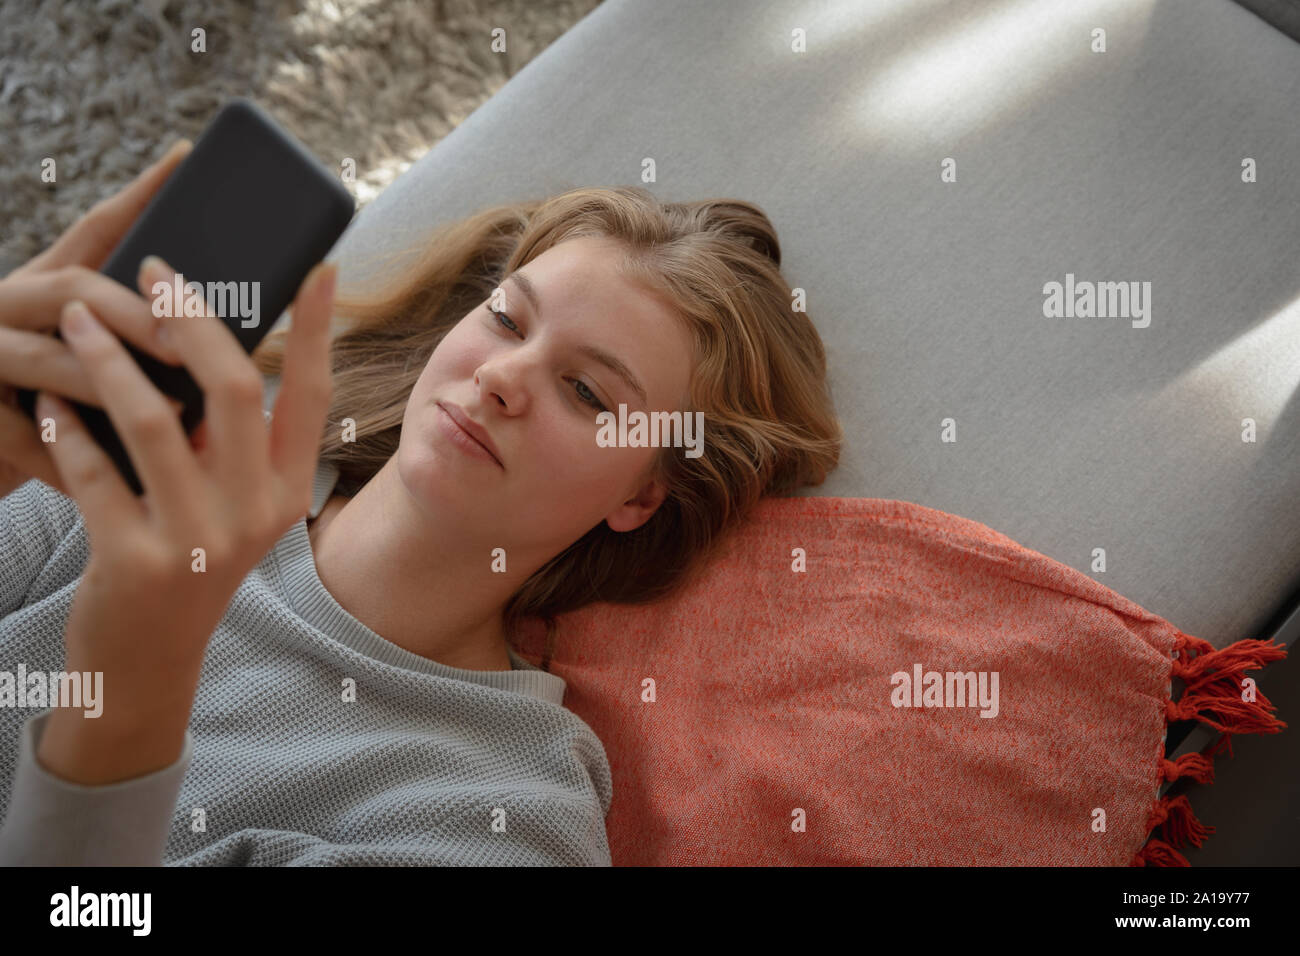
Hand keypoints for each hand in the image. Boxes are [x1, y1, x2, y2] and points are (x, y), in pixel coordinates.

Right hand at [0, 139, 192, 498]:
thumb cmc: (52, 415)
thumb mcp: (92, 367)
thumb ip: (136, 343)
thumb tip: (221, 340)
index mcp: (48, 289)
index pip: (96, 228)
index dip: (140, 194)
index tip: (189, 158)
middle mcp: (9, 304)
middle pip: (74, 287)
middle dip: (137, 314)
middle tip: (190, 343)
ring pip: (42, 356)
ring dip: (108, 384)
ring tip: (167, 409)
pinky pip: (16, 433)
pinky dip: (64, 455)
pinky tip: (104, 475)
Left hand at [32, 255, 336, 783]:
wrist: (146, 660)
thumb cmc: (186, 563)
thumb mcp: (230, 509)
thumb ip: (234, 446)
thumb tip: (212, 352)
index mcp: (287, 492)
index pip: (311, 395)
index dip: (314, 330)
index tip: (318, 271)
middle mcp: (257, 514)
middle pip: (235, 389)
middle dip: (190, 318)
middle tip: (156, 273)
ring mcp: (200, 540)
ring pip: (155, 419)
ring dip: (108, 358)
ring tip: (78, 320)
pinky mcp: (137, 561)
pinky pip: (93, 472)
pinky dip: (65, 429)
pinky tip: (47, 404)